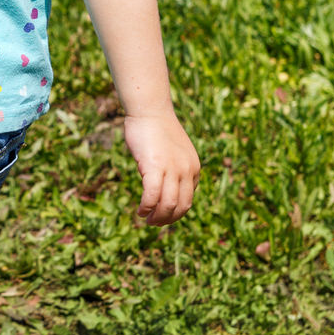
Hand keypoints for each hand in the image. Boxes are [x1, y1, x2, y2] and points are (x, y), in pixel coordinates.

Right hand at [123, 112, 199, 226]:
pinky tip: (140, 210)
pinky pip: (151, 195)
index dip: (175, 213)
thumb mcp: (173, 153)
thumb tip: (164, 189)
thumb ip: (173, 170)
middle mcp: (187, 170)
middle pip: (181, 206)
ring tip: (146, 219)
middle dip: (167, 219)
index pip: (188, 200)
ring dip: (157, 217)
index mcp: (194, 168)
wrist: (150, 111)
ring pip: (168, 204)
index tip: (162, 216)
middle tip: (154, 223)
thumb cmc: (157, 130)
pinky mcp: (155, 166)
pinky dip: (146, 207)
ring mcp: (172, 168)